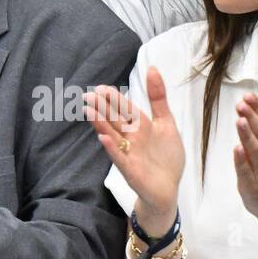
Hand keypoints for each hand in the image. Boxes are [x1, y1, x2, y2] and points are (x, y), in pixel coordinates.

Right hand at [84, 67, 183, 234]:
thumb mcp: (167, 122)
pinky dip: (112, 148)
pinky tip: (103, 138)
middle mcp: (130, 138)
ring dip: (101, 124)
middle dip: (103, 108)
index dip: (113, 99)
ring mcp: (129, 154)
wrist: (168, 189)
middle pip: (115, 121)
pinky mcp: (131, 170)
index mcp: (139, 126)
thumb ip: (158, 98)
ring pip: (112, 136)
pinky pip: (119, 158)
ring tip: (89, 111)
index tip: (100, 87)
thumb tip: (153, 68)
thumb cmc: (166, 157)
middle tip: (89, 95)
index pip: (124, 109)